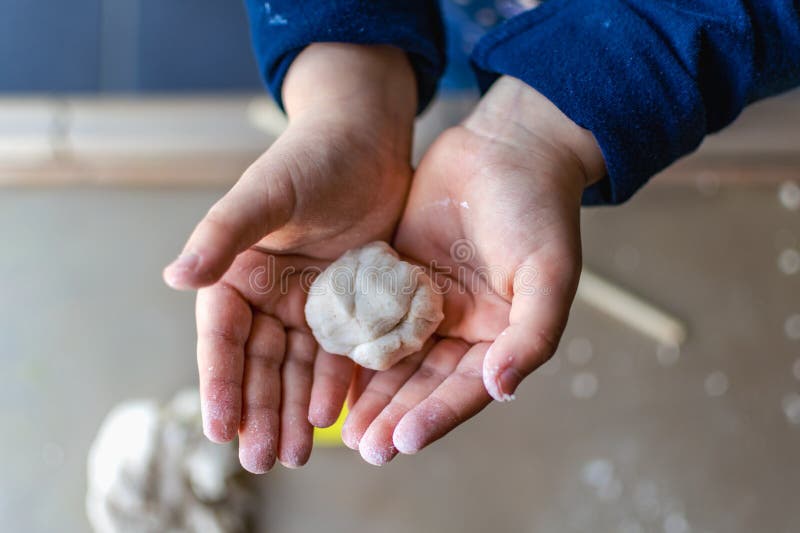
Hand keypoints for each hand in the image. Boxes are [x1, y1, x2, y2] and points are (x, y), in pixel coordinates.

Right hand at [162, 44, 416, 472]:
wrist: (367, 143)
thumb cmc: (312, 157)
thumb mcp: (268, 192)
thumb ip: (225, 233)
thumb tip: (175, 278)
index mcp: (239, 272)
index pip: (223, 337)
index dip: (220, 382)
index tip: (219, 428)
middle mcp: (270, 294)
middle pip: (259, 364)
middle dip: (258, 412)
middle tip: (261, 461)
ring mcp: (309, 302)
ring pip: (297, 368)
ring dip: (294, 411)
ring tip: (297, 455)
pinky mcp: (347, 304)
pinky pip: (339, 352)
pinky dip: (335, 383)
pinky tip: (334, 417)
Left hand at [342, 76, 605, 464]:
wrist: (508, 146)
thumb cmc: (539, 210)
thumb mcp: (548, 274)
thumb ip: (532, 335)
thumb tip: (503, 389)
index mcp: (500, 336)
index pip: (466, 388)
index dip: (437, 415)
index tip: (403, 441)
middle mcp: (462, 327)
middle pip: (425, 381)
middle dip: (396, 414)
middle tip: (365, 446)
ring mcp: (427, 302)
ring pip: (395, 355)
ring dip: (372, 390)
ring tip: (342, 426)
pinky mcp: (398, 274)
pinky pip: (372, 314)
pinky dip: (354, 341)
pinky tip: (328, 366)